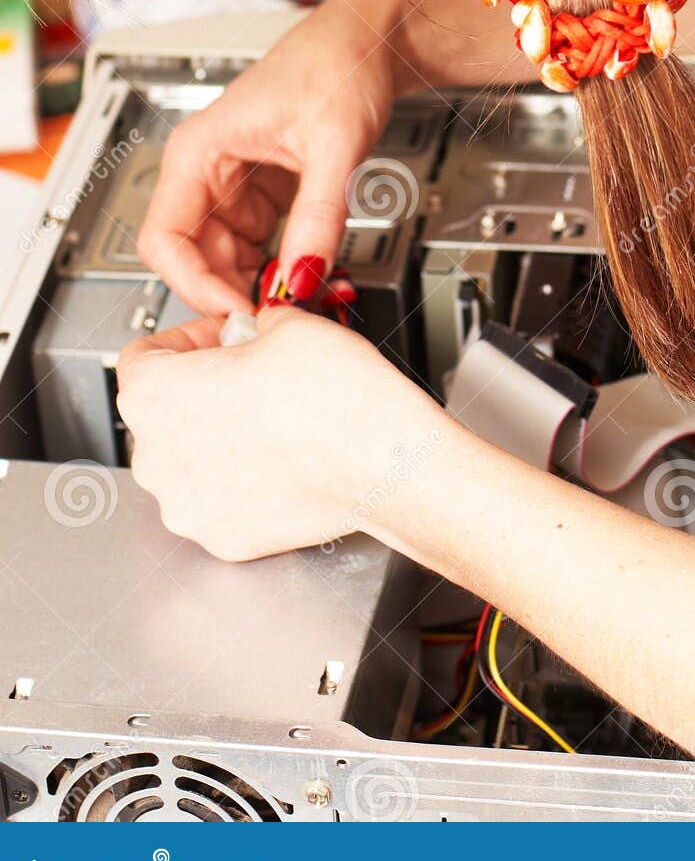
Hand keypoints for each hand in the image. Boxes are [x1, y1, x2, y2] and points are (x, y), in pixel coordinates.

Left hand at [116, 310, 447, 560]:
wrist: (386, 465)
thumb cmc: (336, 399)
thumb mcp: (289, 321)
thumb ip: (254, 322)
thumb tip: (256, 331)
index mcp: (155, 397)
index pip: (143, 354)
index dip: (189, 336)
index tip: (222, 335)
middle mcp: (157, 459)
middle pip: (162, 410)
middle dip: (203, 385)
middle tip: (254, 370)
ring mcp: (188, 507)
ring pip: (188, 458)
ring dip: (219, 434)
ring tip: (273, 415)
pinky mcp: (224, 539)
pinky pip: (218, 498)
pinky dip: (241, 478)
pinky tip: (283, 454)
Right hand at [138, 0, 399, 315]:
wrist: (369, 41)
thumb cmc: (338, 62)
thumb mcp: (334, 143)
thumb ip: (319, 216)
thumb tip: (303, 276)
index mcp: (199, 150)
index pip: (164, 239)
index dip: (194, 284)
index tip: (237, 308)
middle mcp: (207, 169)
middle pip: (194, 256)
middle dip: (231, 289)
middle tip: (276, 311)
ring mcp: (234, 184)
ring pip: (226, 257)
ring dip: (257, 281)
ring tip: (298, 292)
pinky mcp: (263, 193)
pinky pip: (256, 245)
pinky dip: (278, 265)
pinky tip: (305, 270)